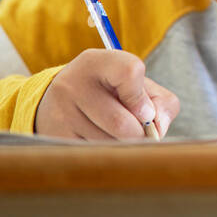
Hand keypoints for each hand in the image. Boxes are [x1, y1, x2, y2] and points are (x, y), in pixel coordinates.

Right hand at [34, 49, 179, 139]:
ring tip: (116, 134)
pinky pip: (93, 154)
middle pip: (121, 122)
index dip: (143, 97)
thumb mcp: (137, 85)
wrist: (60, 103)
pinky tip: (100, 140)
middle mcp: (73, 83)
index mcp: (97, 62)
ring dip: (123, 146)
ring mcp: (60, 112)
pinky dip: (107, 153)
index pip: (130, 71)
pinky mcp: (55, 136)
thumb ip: (161, 102)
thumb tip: (157, 129)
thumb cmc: (113, 93)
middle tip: (138, 132)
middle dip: (139, 134)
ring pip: (108, 143)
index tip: (145, 110)